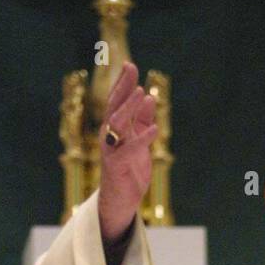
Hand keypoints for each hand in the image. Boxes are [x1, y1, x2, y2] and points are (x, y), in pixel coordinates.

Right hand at [98, 62, 157, 243]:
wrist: (122, 199)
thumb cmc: (129, 169)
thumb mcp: (139, 141)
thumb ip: (142, 121)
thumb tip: (150, 98)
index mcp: (114, 128)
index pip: (117, 101)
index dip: (123, 83)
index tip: (130, 65)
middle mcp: (109, 136)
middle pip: (114, 107)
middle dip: (123, 88)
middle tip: (133, 70)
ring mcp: (111, 150)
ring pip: (118, 124)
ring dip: (130, 108)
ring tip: (142, 94)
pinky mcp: (117, 165)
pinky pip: (130, 150)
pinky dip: (143, 138)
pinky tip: (154, 129)